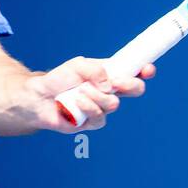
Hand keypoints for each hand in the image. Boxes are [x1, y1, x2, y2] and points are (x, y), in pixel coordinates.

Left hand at [24, 58, 155, 132]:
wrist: (39, 98)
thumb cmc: (59, 79)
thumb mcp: (78, 66)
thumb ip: (96, 70)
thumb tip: (109, 83)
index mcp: (110, 74)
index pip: (135, 71)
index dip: (145, 70)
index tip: (148, 68)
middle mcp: (110, 91)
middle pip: (136, 89)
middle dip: (130, 85)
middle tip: (115, 82)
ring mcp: (103, 107)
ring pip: (114, 104)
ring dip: (97, 96)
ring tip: (81, 90)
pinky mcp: (92, 122)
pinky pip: (100, 117)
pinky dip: (89, 107)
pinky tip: (77, 102)